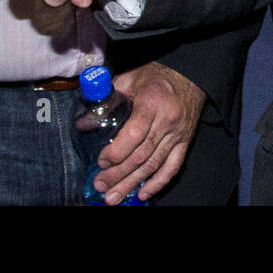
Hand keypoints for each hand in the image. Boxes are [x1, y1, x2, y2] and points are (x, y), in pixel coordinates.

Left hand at [91, 63, 204, 203]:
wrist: (188, 75)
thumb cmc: (155, 76)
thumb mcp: (128, 80)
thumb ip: (106, 100)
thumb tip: (84, 124)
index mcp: (151, 103)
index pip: (135, 134)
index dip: (117, 152)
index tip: (101, 162)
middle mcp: (166, 121)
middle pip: (142, 155)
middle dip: (119, 175)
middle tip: (101, 186)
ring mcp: (177, 134)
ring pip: (154, 165)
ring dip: (133, 184)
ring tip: (114, 197)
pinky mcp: (185, 142)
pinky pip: (172, 167)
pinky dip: (158, 183)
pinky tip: (143, 194)